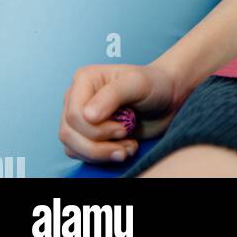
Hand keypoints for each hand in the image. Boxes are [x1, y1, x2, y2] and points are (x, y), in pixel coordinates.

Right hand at [59, 61, 181, 164]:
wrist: (167, 98)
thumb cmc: (154, 84)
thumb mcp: (138, 83)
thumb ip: (113, 95)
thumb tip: (87, 116)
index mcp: (84, 79)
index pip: (74, 115)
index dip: (96, 129)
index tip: (123, 129)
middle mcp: (77, 97)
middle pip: (69, 133)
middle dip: (98, 146)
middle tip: (126, 140)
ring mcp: (81, 117)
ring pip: (72, 147)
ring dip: (101, 154)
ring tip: (128, 147)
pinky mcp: (87, 134)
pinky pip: (81, 154)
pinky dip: (102, 157)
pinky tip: (125, 148)